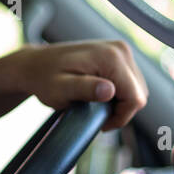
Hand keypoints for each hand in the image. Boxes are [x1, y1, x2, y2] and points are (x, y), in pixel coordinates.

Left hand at [9, 39, 148, 131]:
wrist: (34, 64)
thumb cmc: (44, 79)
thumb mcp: (60, 89)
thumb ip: (85, 89)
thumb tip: (109, 90)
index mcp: (111, 57)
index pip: (135, 98)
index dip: (121, 116)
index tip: (101, 123)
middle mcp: (120, 50)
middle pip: (139, 93)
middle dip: (120, 110)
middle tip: (94, 115)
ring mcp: (120, 50)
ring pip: (136, 89)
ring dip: (120, 102)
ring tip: (94, 104)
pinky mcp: (118, 55)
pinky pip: (130, 83)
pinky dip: (119, 94)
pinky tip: (99, 95)